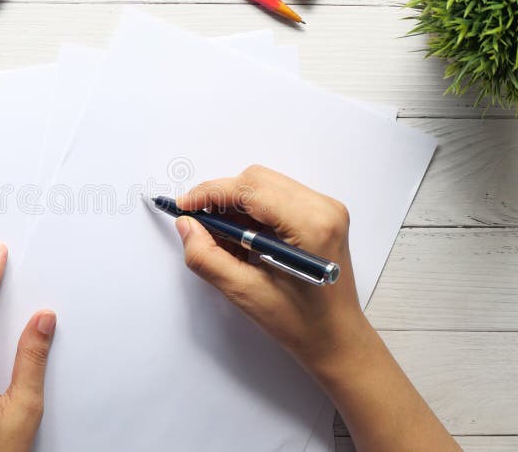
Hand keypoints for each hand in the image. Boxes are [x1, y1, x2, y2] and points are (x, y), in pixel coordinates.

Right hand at [176, 166, 460, 451]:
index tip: (184, 206)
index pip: (249, 189)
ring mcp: (325, 209)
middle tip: (199, 225)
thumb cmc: (301, 323)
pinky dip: (251, 213)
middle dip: (222, 198)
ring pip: (264, 186)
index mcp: (310, 225)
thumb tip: (186, 225)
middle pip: (256, 180)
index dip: (210, 194)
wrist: (336, 339)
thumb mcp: (245, 292)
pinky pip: (276, 197)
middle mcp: (323, 208)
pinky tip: (243, 241)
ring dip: (236, 207)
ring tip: (222, 240)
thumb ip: (208, 257)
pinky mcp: (321, 214)